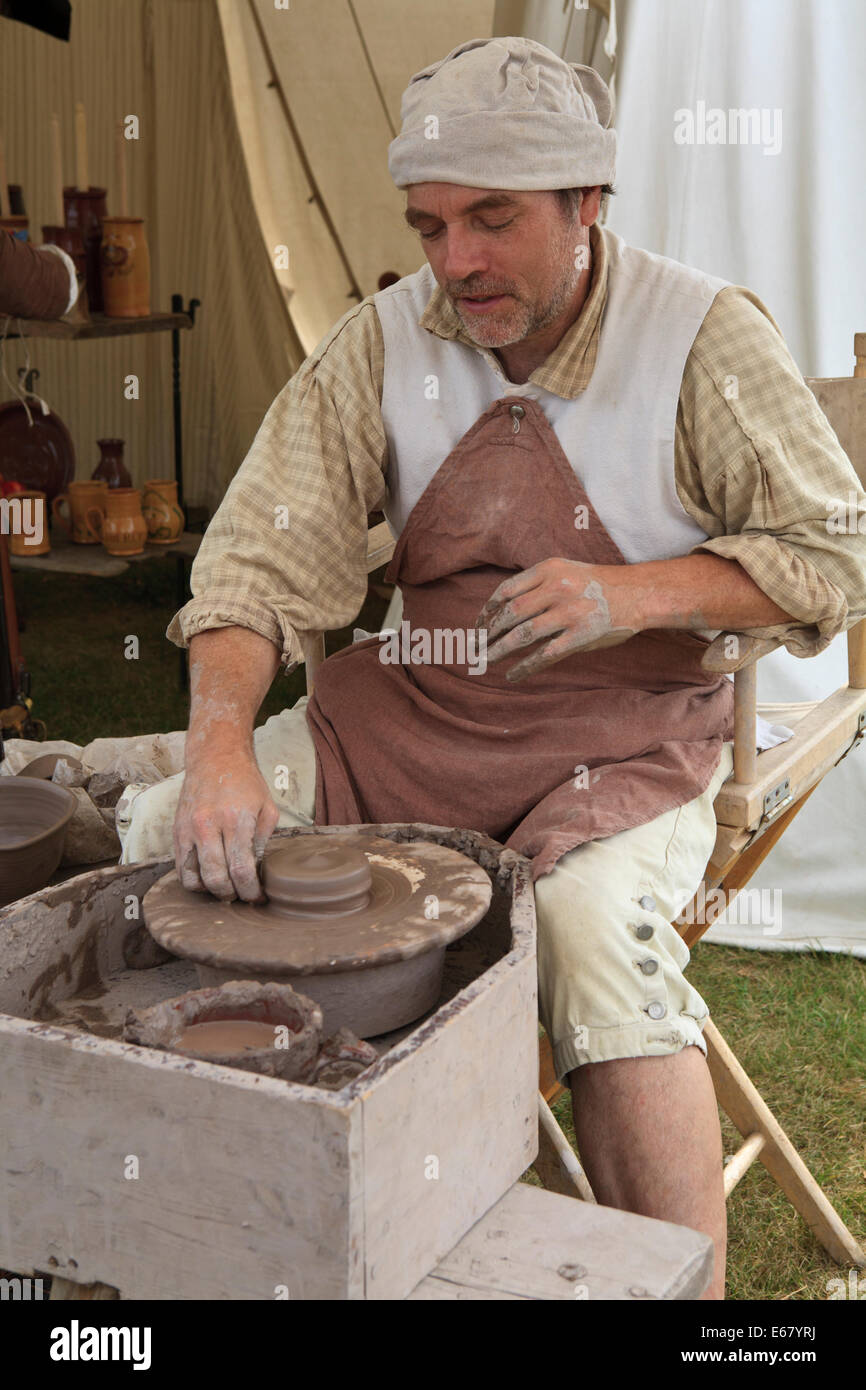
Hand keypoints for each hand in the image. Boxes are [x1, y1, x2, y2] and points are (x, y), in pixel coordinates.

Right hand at [173, 753, 279, 902]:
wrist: (215, 758)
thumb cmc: (246, 783)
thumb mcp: (267, 808)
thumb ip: (263, 841)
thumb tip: (256, 873)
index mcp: (236, 819)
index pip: (241, 869)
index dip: (251, 891)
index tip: (258, 898)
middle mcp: (208, 825)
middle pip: (216, 879)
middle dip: (232, 895)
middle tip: (243, 896)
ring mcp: (188, 830)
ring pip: (194, 879)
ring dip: (211, 891)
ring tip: (226, 888)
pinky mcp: (176, 832)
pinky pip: (180, 868)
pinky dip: (195, 880)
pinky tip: (209, 877)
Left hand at [474, 557, 642, 682]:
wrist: (637, 593)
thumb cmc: (598, 585)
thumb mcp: (565, 571)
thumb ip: (537, 585)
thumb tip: (502, 610)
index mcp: (548, 570)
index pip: (506, 591)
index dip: (487, 611)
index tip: (477, 625)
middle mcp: (556, 589)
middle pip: (509, 614)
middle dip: (487, 633)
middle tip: (474, 647)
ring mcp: (569, 613)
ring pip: (522, 635)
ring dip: (499, 651)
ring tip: (486, 661)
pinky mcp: (581, 636)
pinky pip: (544, 655)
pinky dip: (524, 667)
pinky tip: (512, 675)